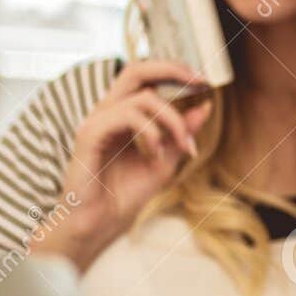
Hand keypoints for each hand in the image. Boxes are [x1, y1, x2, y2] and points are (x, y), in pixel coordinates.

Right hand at [33, 60, 212, 269]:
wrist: (98, 225)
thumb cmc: (123, 196)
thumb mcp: (164, 161)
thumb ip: (181, 134)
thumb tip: (205, 106)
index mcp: (121, 115)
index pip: (143, 77)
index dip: (172, 71)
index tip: (202, 82)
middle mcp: (107, 113)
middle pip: (135, 69)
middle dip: (171, 70)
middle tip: (199, 82)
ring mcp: (96, 121)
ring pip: (143, 98)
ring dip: (173, 121)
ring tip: (183, 146)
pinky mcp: (90, 134)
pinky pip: (128, 117)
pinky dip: (151, 134)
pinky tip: (155, 155)